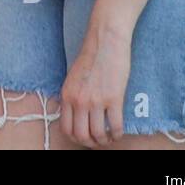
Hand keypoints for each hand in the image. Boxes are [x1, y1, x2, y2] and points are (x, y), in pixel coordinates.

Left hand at [59, 23, 131, 147]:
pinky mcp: (114, 98)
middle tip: (98, 141)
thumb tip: (75, 115)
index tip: (85, 138)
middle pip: (81, 136)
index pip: (66, 128)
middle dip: (90, 143)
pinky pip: (116, 126)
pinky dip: (118, 134)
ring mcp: (95, 100)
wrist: (105, 41)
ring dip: (105, 141)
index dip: (76, 139)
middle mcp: (78, 100)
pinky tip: (119, 132)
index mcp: (66, 95)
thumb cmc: (91, 57)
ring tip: (109, 138)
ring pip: (98, 134)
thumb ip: (72, 96)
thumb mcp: (72, 78)